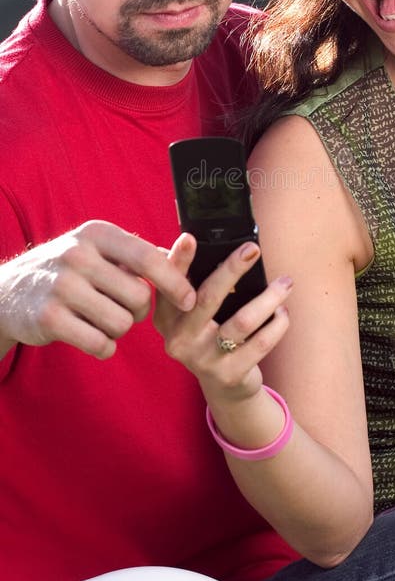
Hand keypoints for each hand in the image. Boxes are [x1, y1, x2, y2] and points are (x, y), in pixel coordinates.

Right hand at [0, 220, 196, 358]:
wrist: (8, 291)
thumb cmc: (69, 269)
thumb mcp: (99, 248)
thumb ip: (140, 252)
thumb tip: (187, 251)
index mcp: (97, 233)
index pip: (148, 258)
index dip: (175, 282)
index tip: (190, 301)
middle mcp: (78, 255)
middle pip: (140, 297)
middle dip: (140, 311)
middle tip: (121, 307)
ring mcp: (61, 286)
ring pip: (122, 323)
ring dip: (119, 329)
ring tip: (100, 318)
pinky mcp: (49, 318)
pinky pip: (100, 344)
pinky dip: (103, 346)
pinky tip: (90, 335)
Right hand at [154, 235, 291, 402]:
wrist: (223, 388)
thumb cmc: (210, 335)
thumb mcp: (194, 313)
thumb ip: (196, 284)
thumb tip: (216, 245)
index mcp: (166, 318)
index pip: (170, 285)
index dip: (178, 261)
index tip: (190, 238)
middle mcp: (179, 340)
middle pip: (207, 298)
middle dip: (232, 269)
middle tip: (252, 249)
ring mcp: (203, 360)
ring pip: (242, 321)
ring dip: (269, 297)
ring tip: (285, 282)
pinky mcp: (229, 374)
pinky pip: (261, 343)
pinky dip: (277, 323)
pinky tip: (282, 312)